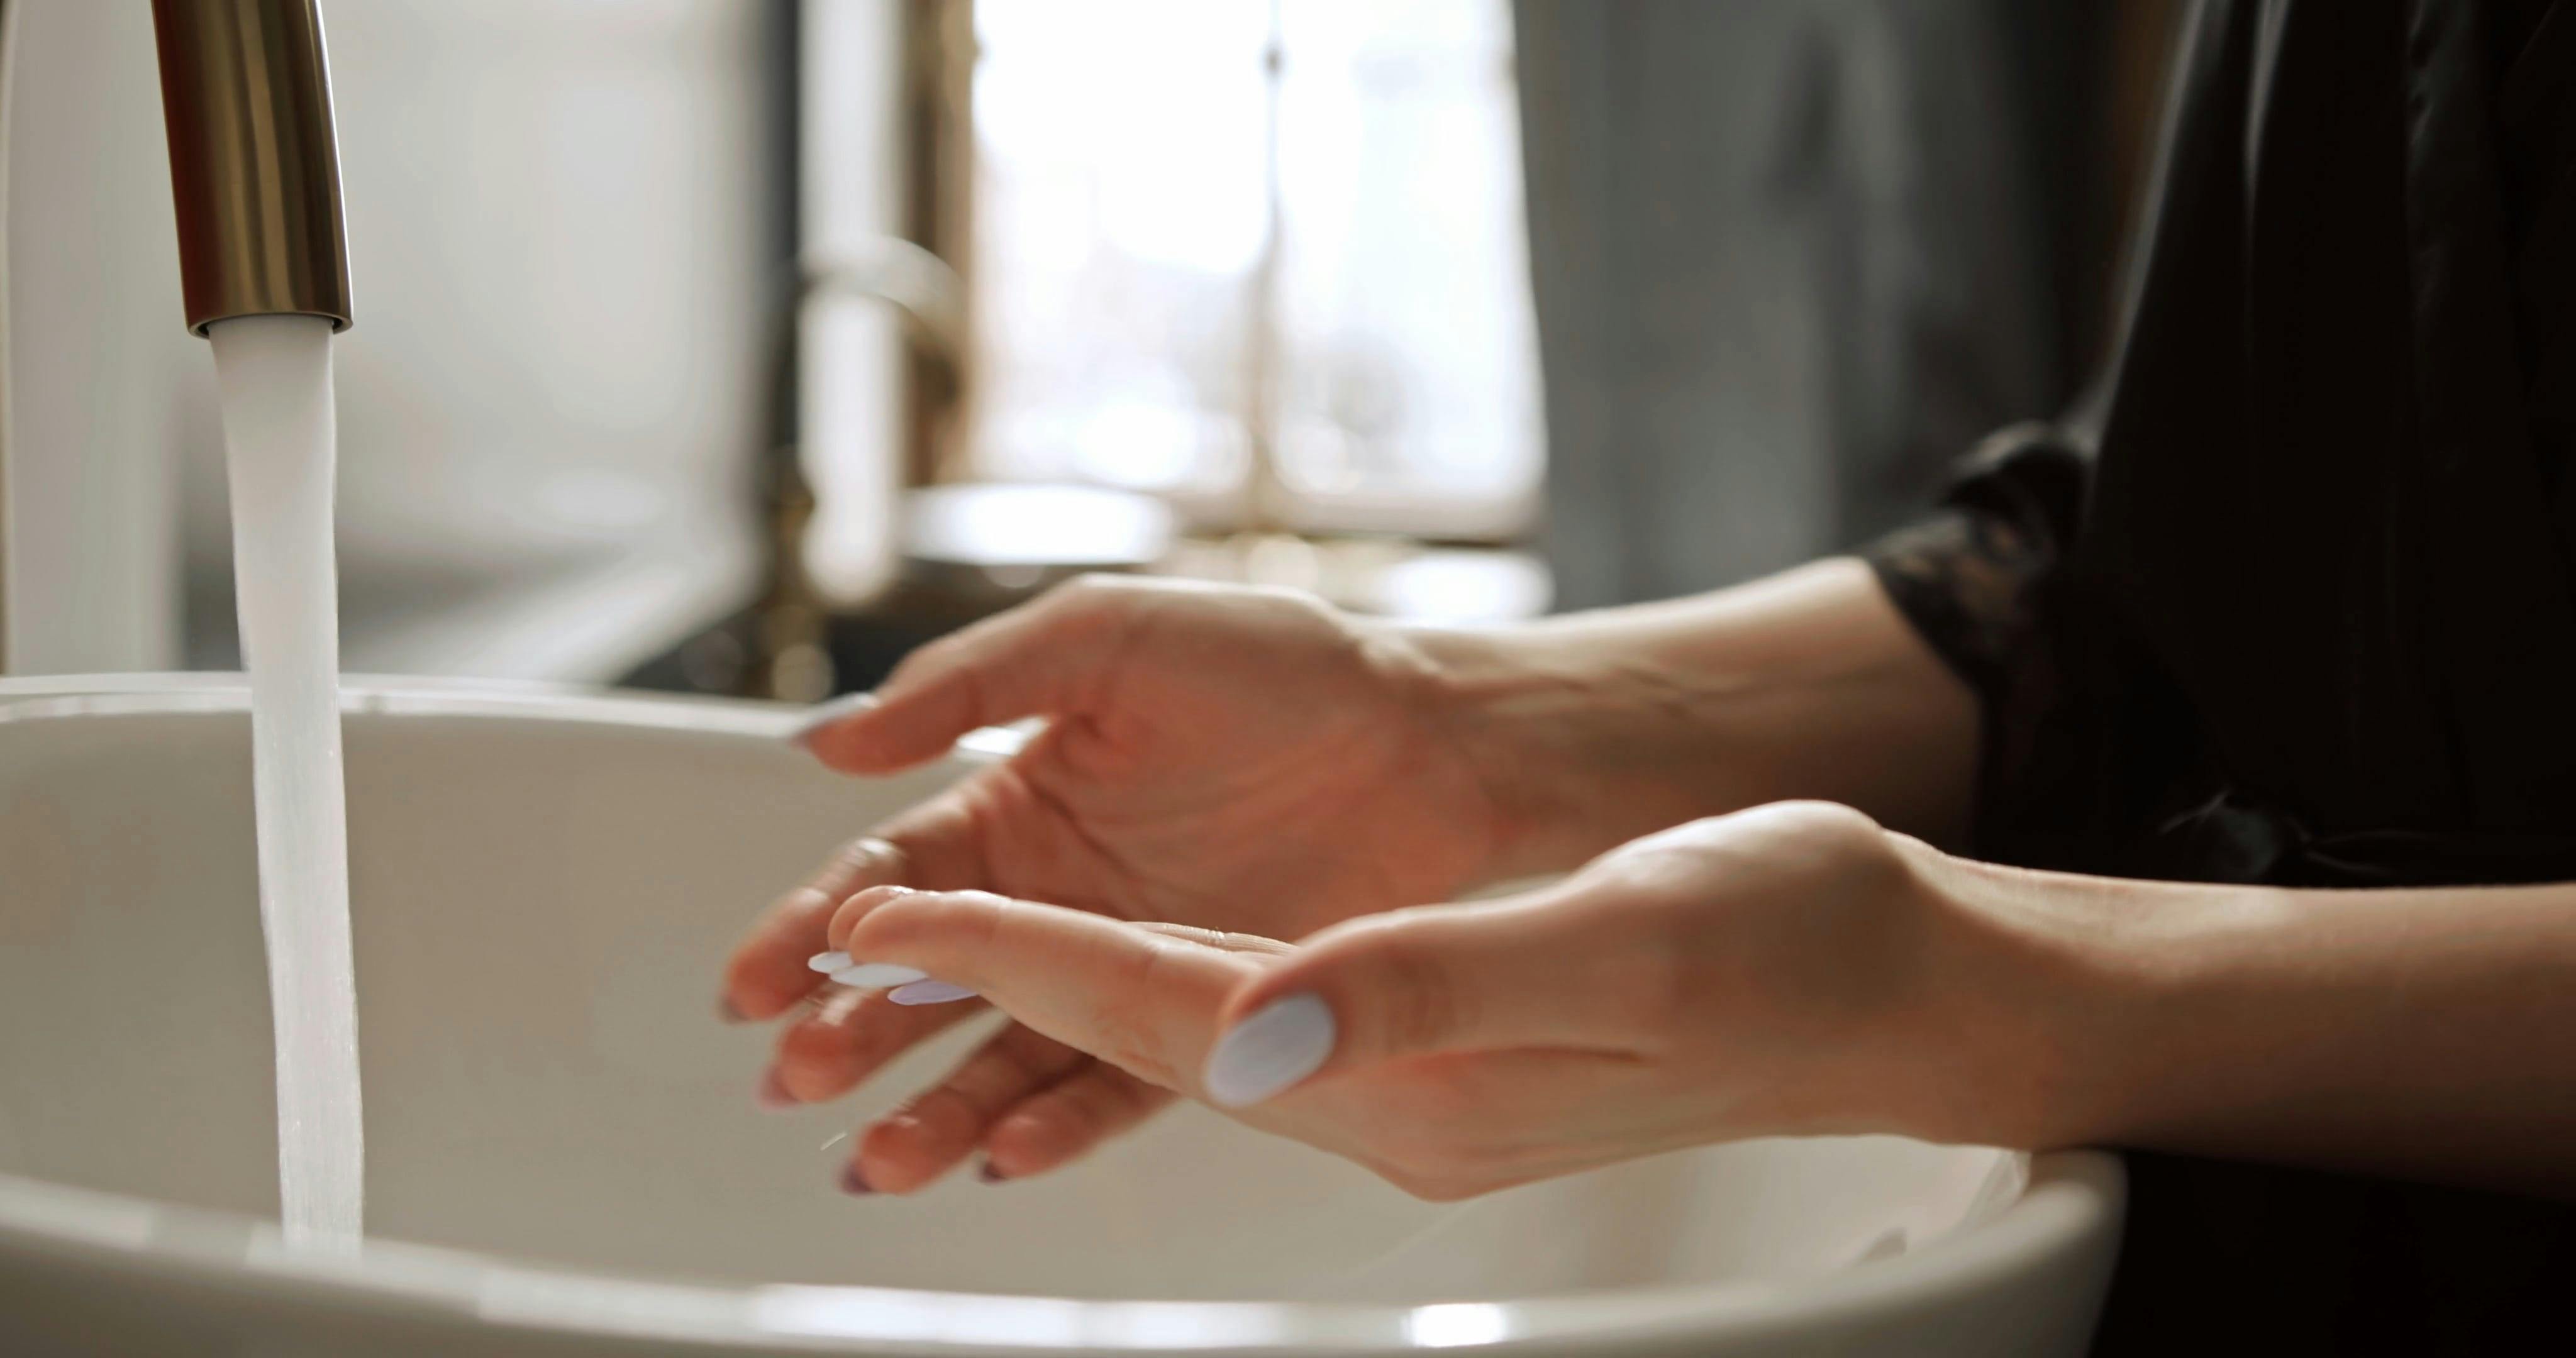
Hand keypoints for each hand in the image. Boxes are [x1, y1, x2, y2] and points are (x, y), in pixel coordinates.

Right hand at [719, 576, 1509, 1189]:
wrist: (1436, 740)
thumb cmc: (1281, 665)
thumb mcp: (1108, 639)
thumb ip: (971, 685)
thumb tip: (829, 739)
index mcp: (1016, 805)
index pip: (890, 878)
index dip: (814, 927)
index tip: (757, 980)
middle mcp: (1057, 897)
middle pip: (925, 982)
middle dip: (849, 1033)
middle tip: (796, 1077)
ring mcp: (1127, 963)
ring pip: (1004, 1050)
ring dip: (933, 1106)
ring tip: (878, 1154)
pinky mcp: (1203, 1013)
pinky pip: (1117, 1084)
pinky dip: (1057, 1124)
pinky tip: (1003, 1154)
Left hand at [823, 801, 2088, 1197]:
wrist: (1891, 992)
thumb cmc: (1790, 941)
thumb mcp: (1625, 937)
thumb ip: (1434, 987)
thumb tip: (1254, 1031)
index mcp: (1415, 1074)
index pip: (1162, 1015)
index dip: (1011, 963)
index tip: (874, 924)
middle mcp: (1388, 1103)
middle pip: (1139, 1047)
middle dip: (983, 996)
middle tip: (836, 946)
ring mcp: (1408, 1095)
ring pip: (1177, 1048)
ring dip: (1045, 1008)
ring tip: (920, 972)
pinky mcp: (1433, 1060)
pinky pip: (1246, 1040)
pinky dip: (1151, 1005)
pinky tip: (1110, 988)